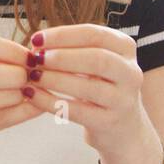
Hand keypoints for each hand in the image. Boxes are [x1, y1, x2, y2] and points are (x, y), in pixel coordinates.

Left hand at [20, 24, 163, 163]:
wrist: (122, 129)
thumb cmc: (100, 86)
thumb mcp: (95, 61)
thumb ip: (72, 49)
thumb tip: (37, 44)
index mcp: (126, 49)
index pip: (95, 34)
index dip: (63, 35)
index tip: (36, 39)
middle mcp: (131, 72)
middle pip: (96, 58)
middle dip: (61, 57)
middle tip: (35, 58)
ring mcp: (123, 99)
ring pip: (88, 86)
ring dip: (54, 79)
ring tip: (32, 76)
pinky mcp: (110, 122)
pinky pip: (76, 111)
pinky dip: (50, 102)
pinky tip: (32, 95)